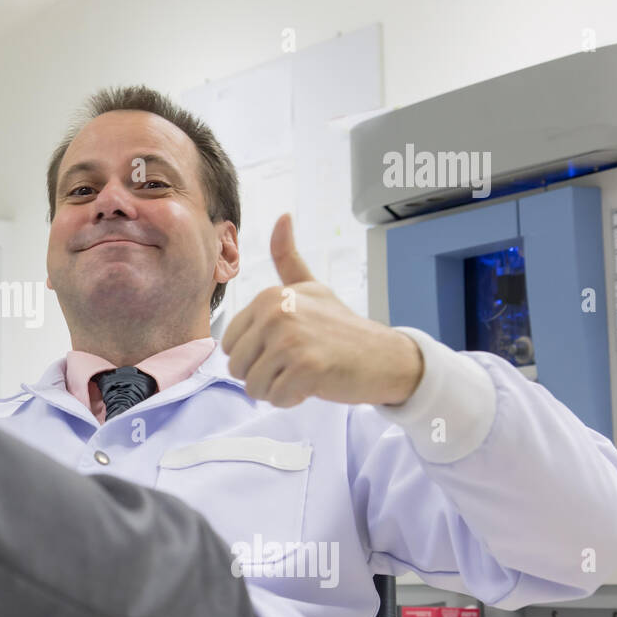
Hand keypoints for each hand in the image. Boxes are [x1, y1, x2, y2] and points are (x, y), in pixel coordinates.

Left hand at [219, 213, 423, 407]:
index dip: (254, 356)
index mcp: (269, 296)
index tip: (284, 348)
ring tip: (303, 373)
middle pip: (237, 367)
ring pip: (253, 386)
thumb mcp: (311, 288)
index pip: (230, 344)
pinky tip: (313, 385)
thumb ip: (288, 258)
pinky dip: (292, 399)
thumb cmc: (342, 327)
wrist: (386, 356)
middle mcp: (276, 313)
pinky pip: (275, 398)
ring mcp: (290, 339)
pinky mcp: (305, 367)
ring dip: (276, 389)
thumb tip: (283, 216)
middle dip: (263, 375)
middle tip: (294, 364)